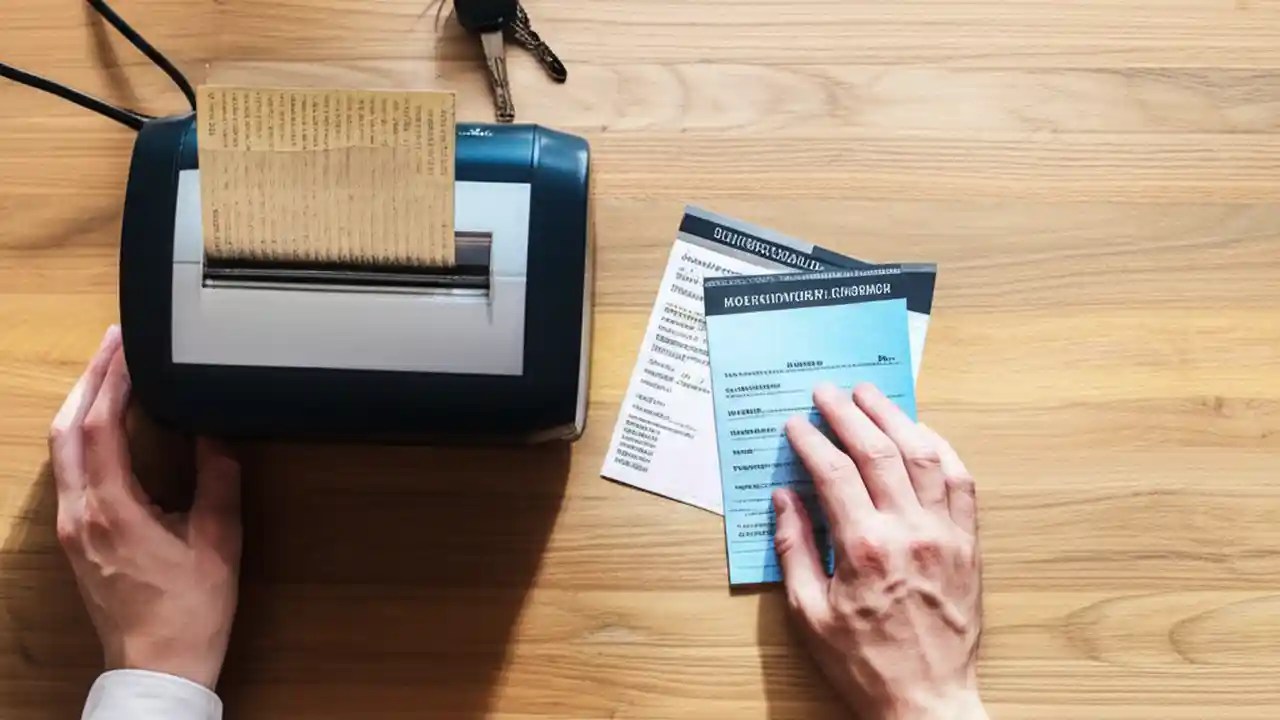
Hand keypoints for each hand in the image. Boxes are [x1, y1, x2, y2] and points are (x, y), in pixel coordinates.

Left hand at [48, 326, 241, 689]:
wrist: (159, 665)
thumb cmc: (190, 611)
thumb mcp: (218, 541)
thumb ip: (218, 480)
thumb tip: (216, 434)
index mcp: (111, 511)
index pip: (100, 427)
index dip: (113, 380)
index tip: (129, 347)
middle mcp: (79, 514)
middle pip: (66, 429)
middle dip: (89, 379)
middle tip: (114, 344)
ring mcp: (71, 527)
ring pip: (60, 448)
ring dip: (80, 404)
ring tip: (108, 373)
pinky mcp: (74, 538)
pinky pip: (68, 470)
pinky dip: (80, 434)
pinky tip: (103, 424)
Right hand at [776, 383, 984, 719]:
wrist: (926, 701)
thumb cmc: (863, 664)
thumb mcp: (809, 614)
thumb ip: (795, 548)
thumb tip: (786, 497)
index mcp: (865, 549)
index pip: (833, 471)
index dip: (810, 439)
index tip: (795, 423)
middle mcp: (909, 532)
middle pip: (877, 450)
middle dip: (848, 413)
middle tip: (828, 392)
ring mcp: (945, 534)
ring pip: (924, 454)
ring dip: (895, 418)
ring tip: (872, 395)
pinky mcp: (968, 544)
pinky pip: (961, 481)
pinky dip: (942, 449)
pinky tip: (922, 433)